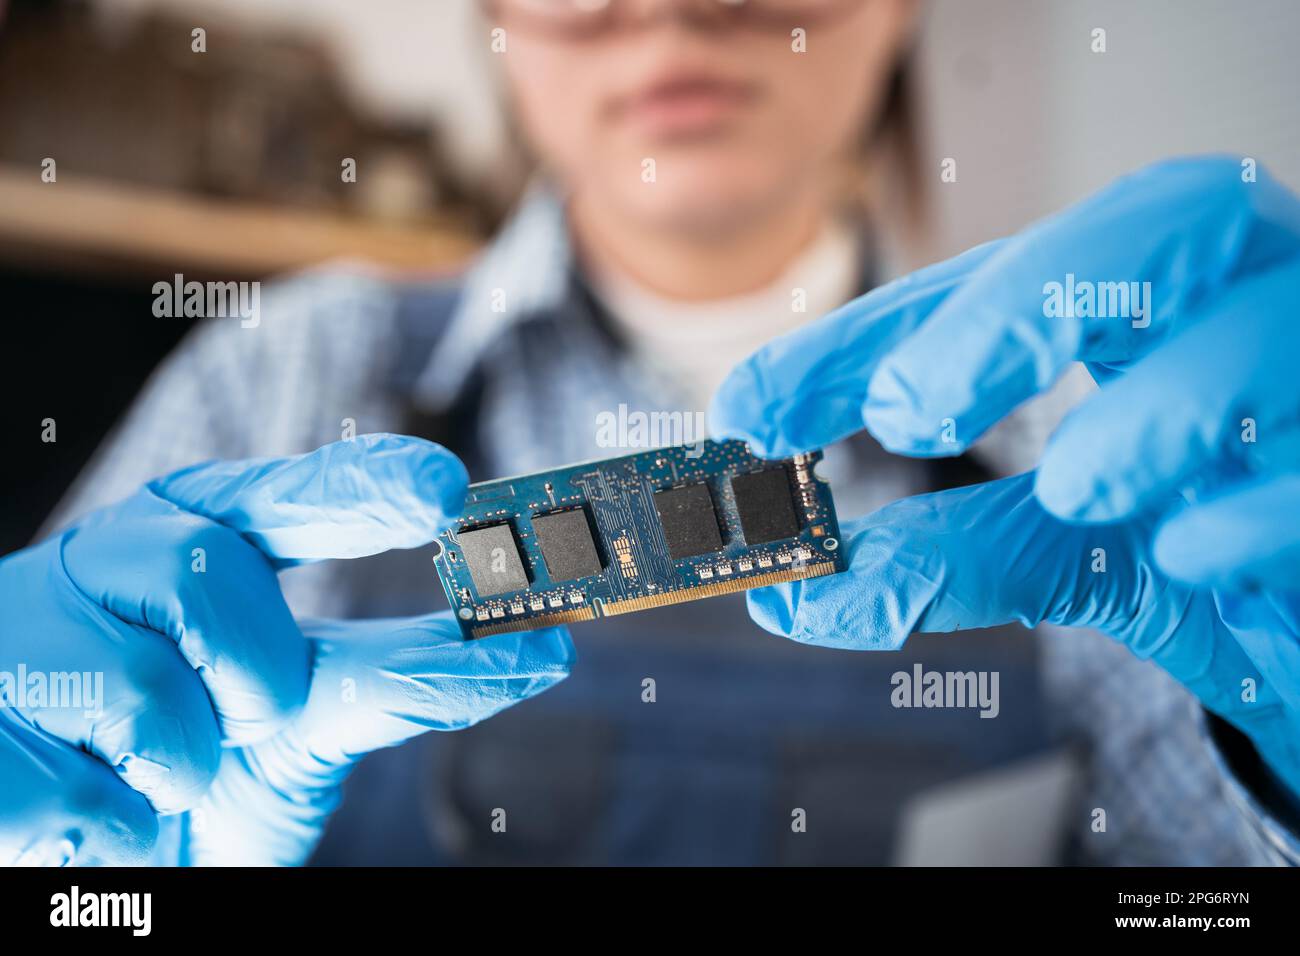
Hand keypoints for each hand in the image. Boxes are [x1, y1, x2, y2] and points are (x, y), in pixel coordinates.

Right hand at [0, 434, 573, 865]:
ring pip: (157, 695)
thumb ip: (389, 679)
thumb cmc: (200, 778)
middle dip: (251, 674)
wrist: (84, 863)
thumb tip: (540, 649)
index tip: (444, 487)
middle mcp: (114, 561)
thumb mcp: (298, 726)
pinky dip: (113, 832)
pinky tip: (89, 822)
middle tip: (245, 719)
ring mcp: (29, 633)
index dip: (359, 484)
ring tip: (153, 779)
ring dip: (185, 766)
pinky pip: (86, 795)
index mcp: (199, 539)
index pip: (287, 493)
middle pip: (213, 576)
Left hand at [710, 156, 1299, 794]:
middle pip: (1158, 226)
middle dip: (1021, 306)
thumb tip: (809, 587)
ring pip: (1263, 329)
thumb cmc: (1197, 547)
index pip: (1002, 276)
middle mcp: (1239, 308)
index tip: (757, 406)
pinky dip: (1245, 509)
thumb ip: (958, 551)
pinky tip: (1186, 551)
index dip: (876, 331)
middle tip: (909, 409)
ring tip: (1076, 486)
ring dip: (1150, 413)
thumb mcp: (1070, 547)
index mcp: (1151, 302)